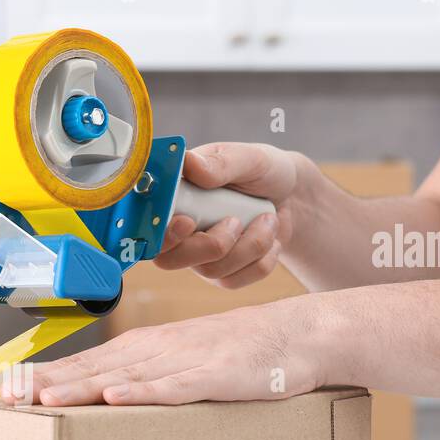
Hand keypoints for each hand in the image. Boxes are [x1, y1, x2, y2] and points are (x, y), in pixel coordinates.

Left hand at [4, 297, 333, 406]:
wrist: (299, 334)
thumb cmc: (237, 355)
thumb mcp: (183, 366)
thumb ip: (146, 382)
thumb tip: (104, 402)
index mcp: (143, 349)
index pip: (80, 362)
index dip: (38, 377)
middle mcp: (154, 350)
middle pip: (89, 367)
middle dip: (42, 384)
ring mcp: (184, 361)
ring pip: (122, 376)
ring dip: (79, 387)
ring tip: (38, 400)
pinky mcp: (215, 376)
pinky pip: (175, 387)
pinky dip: (145, 393)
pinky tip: (115, 398)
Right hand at [157, 143, 309, 289]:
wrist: (291, 196)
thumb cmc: (263, 170)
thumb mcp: (248, 158)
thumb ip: (220, 162)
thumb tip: (188, 163)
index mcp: (175, 196)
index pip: (148, 223)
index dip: (162, 232)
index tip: (187, 222)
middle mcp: (178, 229)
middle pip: (170, 259)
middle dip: (210, 245)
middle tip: (236, 221)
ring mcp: (198, 254)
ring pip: (211, 270)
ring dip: (250, 245)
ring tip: (268, 218)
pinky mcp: (221, 272)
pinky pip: (233, 281)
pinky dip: (261, 260)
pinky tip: (270, 239)